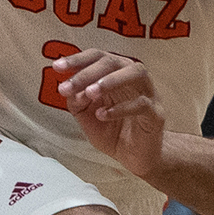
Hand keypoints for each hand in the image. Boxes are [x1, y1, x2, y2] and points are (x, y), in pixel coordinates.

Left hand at [52, 48, 164, 178]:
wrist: (135, 157)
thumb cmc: (113, 131)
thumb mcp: (86, 115)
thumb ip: (76, 101)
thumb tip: (68, 89)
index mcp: (116, 73)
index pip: (97, 57)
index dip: (77, 59)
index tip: (57, 67)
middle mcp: (134, 77)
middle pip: (114, 61)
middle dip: (88, 72)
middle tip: (68, 87)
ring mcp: (149, 94)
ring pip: (135, 74)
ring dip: (110, 81)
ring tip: (90, 93)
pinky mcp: (156, 114)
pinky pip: (141, 104)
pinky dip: (120, 108)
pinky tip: (102, 115)